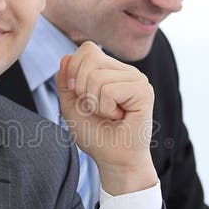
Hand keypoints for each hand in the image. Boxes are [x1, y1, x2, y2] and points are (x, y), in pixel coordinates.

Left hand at [55, 42, 156, 195]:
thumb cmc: (95, 135)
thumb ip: (65, 81)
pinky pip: (109, 91)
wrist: (113, 159)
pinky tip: (119, 117)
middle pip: (90, 58)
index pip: (87, 49)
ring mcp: (137, 79)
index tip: (81, 97)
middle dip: (82, 89)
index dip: (74, 72)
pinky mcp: (143, 91)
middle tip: (97, 109)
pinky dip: (106, 109)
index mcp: (111, 70)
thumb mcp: (71, 105)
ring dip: (95, 103)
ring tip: (109, 115)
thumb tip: (66, 57)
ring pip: (97, 77)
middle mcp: (126, 70)